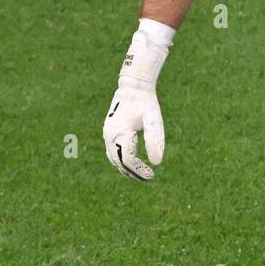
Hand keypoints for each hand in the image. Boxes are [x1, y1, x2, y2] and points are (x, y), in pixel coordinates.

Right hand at [103, 22, 173, 179]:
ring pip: (113, 158)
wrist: (133, 87)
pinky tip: (131, 163)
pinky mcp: (109, 131)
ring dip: (125, 168)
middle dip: (132, 172)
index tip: (152, 175)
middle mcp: (110, 135)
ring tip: (140, 174)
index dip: (139, 170)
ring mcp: (107, 133)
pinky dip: (120, 160)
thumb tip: (157, 163)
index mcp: (120, 133)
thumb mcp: (154, 122)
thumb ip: (155, 141)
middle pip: (118, 162)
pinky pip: (112, 151)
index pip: (127, 160)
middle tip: (148, 178)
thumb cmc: (146, 103)